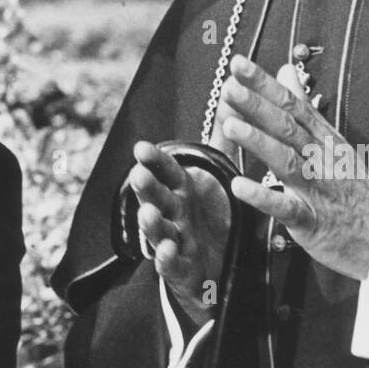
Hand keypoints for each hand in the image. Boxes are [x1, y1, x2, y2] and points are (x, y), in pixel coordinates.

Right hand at [128, 140, 230, 325]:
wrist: (218, 270)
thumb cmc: (213, 218)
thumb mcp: (221, 178)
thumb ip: (224, 140)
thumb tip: (230, 96)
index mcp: (184, 190)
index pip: (167, 171)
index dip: (155, 161)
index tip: (141, 148)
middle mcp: (175, 214)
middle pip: (158, 199)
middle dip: (147, 188)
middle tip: (138, 174)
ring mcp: (176, 242)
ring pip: (159, 231)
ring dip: (152, 224)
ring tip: (147, 213)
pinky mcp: (181, 272)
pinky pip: (173, 266)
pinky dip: (168, 259)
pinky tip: (167, 250)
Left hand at [218, 55, 368, 278]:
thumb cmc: (349, 185)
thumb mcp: (331, 141)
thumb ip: (303, 106)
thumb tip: (285, 71)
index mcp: (323, 138)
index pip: (292, 104)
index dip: (265, 84)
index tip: (239, 65)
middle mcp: (321, 159)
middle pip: (288, 128)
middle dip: (258, 106)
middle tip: (231, 87)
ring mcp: (317, 189)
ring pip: (287, 162)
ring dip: (259, 143)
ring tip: (231, 125)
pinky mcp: (310, 221)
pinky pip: (286, 208)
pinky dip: (264, 197)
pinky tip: (239, 186)